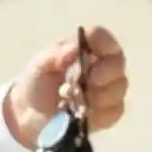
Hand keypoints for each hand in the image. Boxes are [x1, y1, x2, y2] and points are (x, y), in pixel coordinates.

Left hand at [3, 26, 129, 149]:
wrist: (33, 114)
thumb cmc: (38, 83)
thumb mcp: (39, 66)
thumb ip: (55, 55)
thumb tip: (73, 49)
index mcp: (85, 47)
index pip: (101, 37)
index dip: (100, 44)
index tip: (87, 57)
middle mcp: (104, 64)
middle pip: (117, 63)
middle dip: (98, 75)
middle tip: (77, 85)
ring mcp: (111, 88)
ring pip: (118, 88)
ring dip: (93, 97)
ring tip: (69, 101)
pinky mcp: (111, 111)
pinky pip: (114, 111)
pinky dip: (96, 114)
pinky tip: (79, 114)